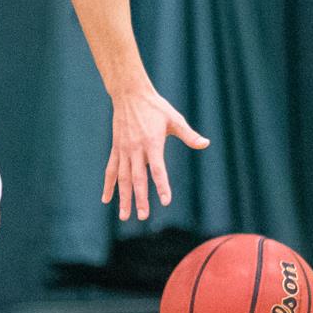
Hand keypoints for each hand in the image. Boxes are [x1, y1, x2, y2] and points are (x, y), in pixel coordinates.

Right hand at [102, 88, 209, 220]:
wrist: (130, 95)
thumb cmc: (156, 107)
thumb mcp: (174, 119)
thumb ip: (189, 135)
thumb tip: (205, 144)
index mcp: (152, 143)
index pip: (158, 169)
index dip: (162, 185)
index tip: (165, 201)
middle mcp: (135, 149)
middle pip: (137, 178)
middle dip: (139, 199)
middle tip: (142, 216)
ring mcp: (123, 150)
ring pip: (122, 178)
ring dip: (123, 197)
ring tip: (124, 216)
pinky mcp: (116, 149)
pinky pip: (111, 170)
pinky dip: (108, 185)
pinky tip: (106, 200)